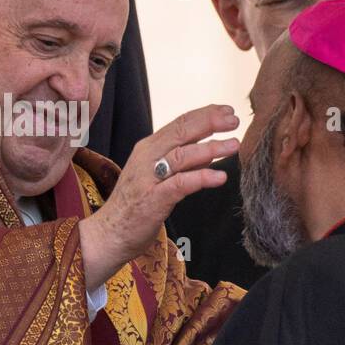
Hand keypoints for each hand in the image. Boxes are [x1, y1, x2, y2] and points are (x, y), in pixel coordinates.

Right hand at [80, 104, 239, 289]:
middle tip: (234, 120)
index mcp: (148, 148)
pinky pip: (180, 184)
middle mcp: (147, 157)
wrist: (109, 233)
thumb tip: (208, 152)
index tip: (227, 110)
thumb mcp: (157, 176)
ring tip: (234, 144)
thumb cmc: (134, 206)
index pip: (179, 123)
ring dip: (210, 148)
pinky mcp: (153, 199)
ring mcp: (149, 178)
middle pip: (182, 132)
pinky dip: (201, 178)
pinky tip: (220, 177)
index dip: (205, 114)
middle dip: (210, 123)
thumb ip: (180, 164)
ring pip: (182, 155)